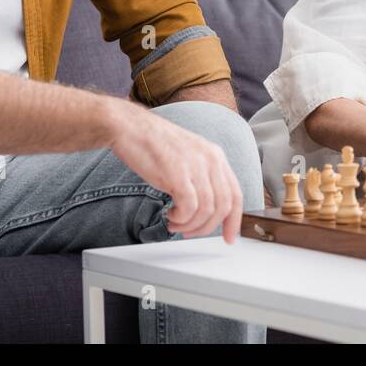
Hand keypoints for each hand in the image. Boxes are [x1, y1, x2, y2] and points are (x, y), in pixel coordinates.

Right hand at [107, 100, 243, 242]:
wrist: (130, 128)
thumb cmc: (153, 143)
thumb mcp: (188, 155)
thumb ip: (202, 176)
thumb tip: (207, 207)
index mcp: (215, 155)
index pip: (236, 194)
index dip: (234, 221)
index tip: (229, 238)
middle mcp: (210, 159)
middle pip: (223, 206)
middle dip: (207, 227)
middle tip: (190, 232)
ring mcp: (195, 166)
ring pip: (207, 211)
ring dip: (190, 225)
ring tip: (175, 223)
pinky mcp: (178, 174)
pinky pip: (189, 208)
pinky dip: (180, 219)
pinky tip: (169, 215)